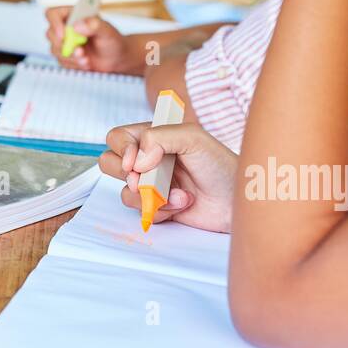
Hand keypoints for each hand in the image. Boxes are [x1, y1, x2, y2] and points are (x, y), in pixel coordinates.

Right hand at [44, 7, 136, 72]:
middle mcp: (65, 27)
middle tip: (80, 51)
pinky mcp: (65, 56)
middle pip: (50, 33)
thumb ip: (94, 25)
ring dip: (71, 57)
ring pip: (54, 49)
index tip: (63, 34)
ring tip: (87, 58)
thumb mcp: (107, 31)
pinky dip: (73, 64)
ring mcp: (64, 42)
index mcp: (73, 15)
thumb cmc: (112, 41)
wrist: (116, 59)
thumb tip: (77, 26)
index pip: (53, 14)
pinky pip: (61, 61)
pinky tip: (86, 62)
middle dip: (64, 45)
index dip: (54, 23)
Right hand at [100, 121, 237, 231]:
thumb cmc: (220, 164)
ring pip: (125, 190)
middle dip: (127, 174)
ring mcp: (152, 184)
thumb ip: (158, 136)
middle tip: (145, 179)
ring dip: (151, 194)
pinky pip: (140, 211)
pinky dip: (160, 209)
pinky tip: (182, 204)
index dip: (121, 149)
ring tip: (178, 193)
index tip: (135, 161)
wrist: (237, 200)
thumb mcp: (192, 137)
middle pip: (110, 162)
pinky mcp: (157, 207)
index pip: (118, 137)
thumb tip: (136, 160)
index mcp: (154, 137)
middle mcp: (149, 159)